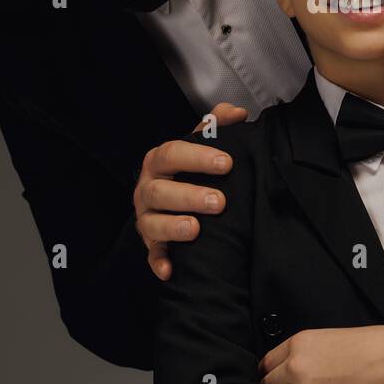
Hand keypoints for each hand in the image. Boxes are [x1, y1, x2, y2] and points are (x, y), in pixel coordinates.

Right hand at [133, 102, 248, 280]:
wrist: (173, 201)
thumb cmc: (189, 170)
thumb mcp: (201, 146)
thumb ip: (216, 126)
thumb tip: (237, 113)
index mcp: (159, 161)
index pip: (173, 154)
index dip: (198, 158)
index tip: (227, 163)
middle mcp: (147, 189)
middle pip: (161, 191)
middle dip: (189, 196)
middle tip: (220, 201)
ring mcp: (147, 218)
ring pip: (152, 224)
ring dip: (173, 227)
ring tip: (196, 229)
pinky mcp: (151, 244)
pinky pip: (151, 255)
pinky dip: (158, 262)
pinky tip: (170, 270)